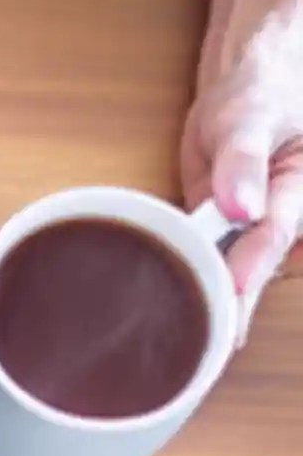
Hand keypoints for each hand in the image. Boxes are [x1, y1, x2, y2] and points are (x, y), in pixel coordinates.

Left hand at [180, 0, 302, 346]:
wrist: (243, 95)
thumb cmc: (256, 97)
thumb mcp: (248, 117)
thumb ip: (243, 160)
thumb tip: (241, 206)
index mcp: (295, 194)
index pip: (270, 238)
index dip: (248, 271)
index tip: (229, 298)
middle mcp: (275, 222)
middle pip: (250, 273)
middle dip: (226, 313)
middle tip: (198, 359)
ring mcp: (244, 232)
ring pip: (226, 277)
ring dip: (206, 310)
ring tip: (180, 360)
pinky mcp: (215, 236)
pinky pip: (202, 265)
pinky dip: (185, 288)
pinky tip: (165, 323)